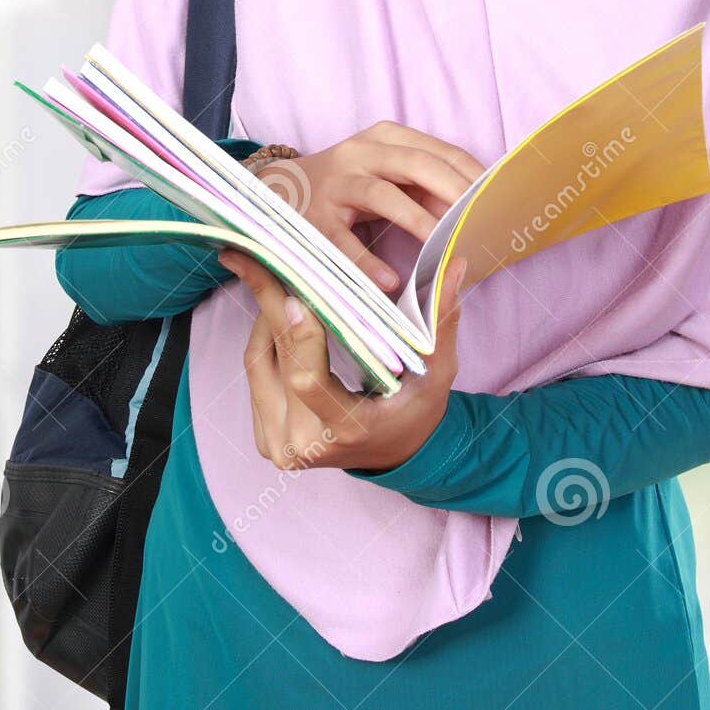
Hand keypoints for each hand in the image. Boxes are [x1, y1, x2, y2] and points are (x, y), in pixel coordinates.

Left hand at [215, 248, 468, 472]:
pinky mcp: (263, 437)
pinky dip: (264, 336)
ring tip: (271, 272)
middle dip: (271, 303)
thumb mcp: (437, 372)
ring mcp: (278, 444)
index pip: (308, 382)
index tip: (298, 294)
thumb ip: (439, 320)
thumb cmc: (417, 410)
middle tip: (258, 255)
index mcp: (346, 431)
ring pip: (257, 362)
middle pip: (276, 363)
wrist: (394, 454)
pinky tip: (276, 306)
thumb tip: (454, 266)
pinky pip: (255, 373)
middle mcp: (303, 445)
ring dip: (265, 315)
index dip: (299, 337)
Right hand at [249, 122, 483, 294]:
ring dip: (417, 222)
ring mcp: (336, 184)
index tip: (498, 199)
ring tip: (444, 247)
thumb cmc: (351, 184)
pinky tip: (390, 282)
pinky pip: (343, 241)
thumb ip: (426, 187)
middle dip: (453, 191)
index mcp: (386, 138)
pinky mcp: (315, 218)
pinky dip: (368, 262)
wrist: (281, 189)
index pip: (440, 151)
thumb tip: (476, 210)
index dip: (471, 174)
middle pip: (416, 165)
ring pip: (382, 196)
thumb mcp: (387, 174)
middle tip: (480, 220)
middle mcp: (361, 153)